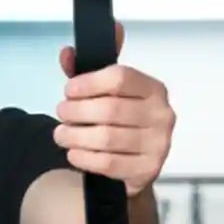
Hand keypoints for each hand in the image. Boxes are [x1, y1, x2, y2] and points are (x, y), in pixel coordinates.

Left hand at [52, 22, 175, 196]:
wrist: (133, 161)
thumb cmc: (118, 118)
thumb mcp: (103, 90)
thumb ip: (84, 69)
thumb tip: (67, 53)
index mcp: (153, 88)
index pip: (120, 78)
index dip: (89, 83)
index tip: (69, 90)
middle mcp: (161, 114)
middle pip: (110, 109)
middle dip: (77, 111)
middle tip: (61, 113)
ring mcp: (158, 144)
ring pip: (107, 138)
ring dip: (76, 135)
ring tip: (62, 134)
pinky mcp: (148, 170)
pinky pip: (109, 163)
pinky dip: (85, 157)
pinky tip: (74, 152)